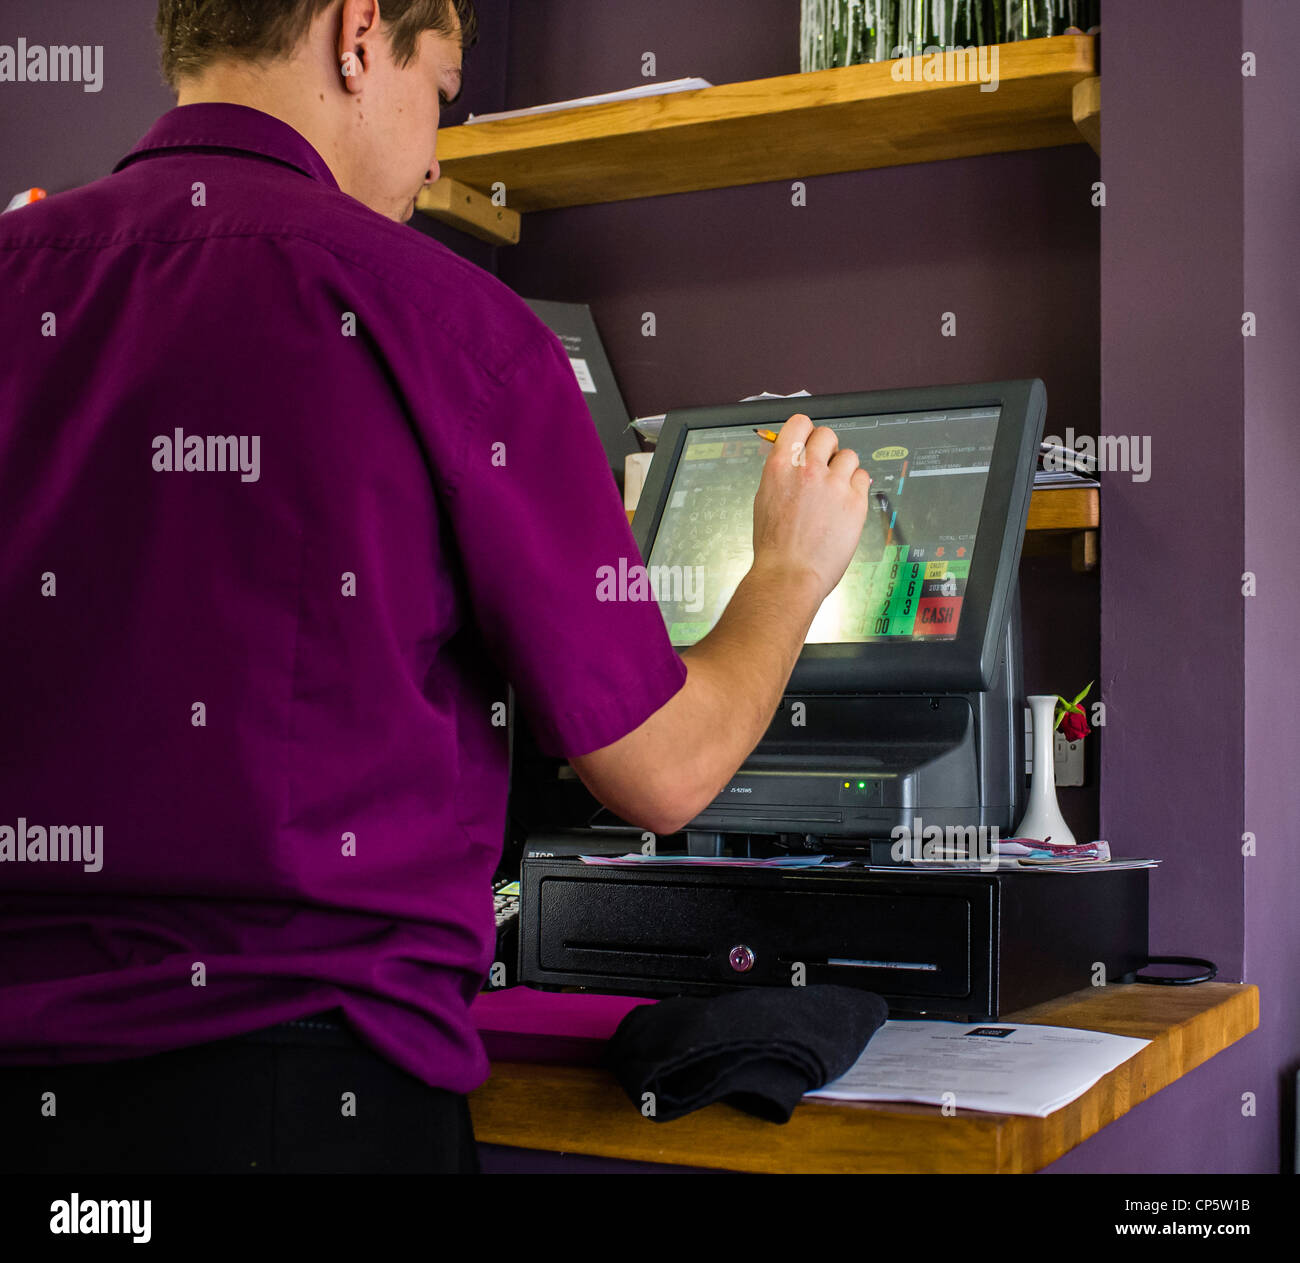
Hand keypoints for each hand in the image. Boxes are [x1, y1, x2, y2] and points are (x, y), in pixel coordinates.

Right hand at [751, 414, 871, 602]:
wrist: (789, 574)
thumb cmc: (774, 545)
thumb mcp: (765, 498)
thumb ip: (782, 473)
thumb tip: (793, 457)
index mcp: (781, 466)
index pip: (800, 423)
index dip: (807, 432)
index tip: (809, 441)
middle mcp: (808, 469)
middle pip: (827, 435)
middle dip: (827, 449)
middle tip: (824, 468)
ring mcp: (834, 485)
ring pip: (849, 456)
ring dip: (844, 469)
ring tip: (835, 492)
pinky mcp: (855, 502)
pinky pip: (863, 479)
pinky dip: (856, 488)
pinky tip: (844, 505)